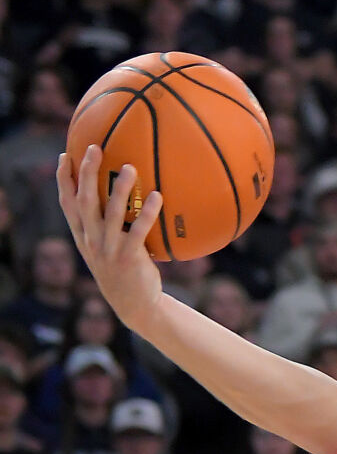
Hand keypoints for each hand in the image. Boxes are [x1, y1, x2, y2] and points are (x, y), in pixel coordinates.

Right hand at [56, 147, 164, 331]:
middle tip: (95, 148)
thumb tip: (123, 197)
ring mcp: (109, 250)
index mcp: (84, 236)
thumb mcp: (108, 248)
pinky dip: (147, 213)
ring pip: (111, 214)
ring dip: (120, 189)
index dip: (63, 180)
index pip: (67, 204)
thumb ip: (109, 226)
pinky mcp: (128, 258)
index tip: (64, 156)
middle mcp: (91, 240)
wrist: (134, 305)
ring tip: (130, 167)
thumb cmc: (124, 270)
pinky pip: (138, 231)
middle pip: (84, 201)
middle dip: (87, 173)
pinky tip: (156, 196)